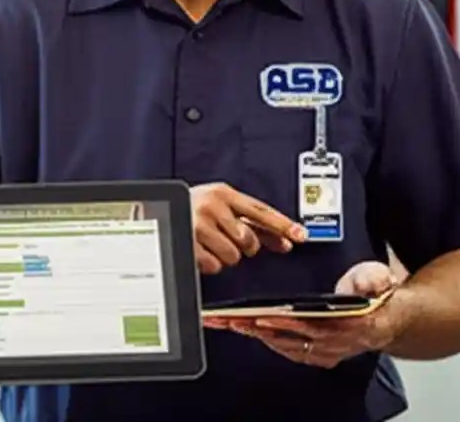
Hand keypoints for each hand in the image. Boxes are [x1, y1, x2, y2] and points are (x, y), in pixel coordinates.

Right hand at [191, 182, 308, 273]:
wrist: (157, 210)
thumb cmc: (192, 210)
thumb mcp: (221, 208)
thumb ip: (252, 223)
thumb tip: (285, 241)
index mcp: (223, 193)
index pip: (260, 211)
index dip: (283, 225)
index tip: (301, 235)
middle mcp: (211, 206)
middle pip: (249, 240)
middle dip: (244, 246)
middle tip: (228, 239)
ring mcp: (198, 224)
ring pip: (233, 256)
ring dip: (225, 256)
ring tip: (211, 244)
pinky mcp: (188, 243)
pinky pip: (214, 265)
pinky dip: (210, 264)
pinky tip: (201, 251)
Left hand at [225, 261, 405, 368]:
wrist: (389, 318)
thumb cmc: (376, 294)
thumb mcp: (379, 277)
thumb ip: (372, 278)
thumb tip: (365, 284)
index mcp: (351, 324)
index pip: (313, 327)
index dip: (285, 323)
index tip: (261, 316)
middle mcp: (337, 343)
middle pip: (292, 338)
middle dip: (259, 329)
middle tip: (232, 320)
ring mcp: (327, 351)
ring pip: (287, 347)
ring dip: (258, 336)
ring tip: (231, 323)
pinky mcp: (319, 354)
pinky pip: (289, 351)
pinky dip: (269, 341)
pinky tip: (250, 330)